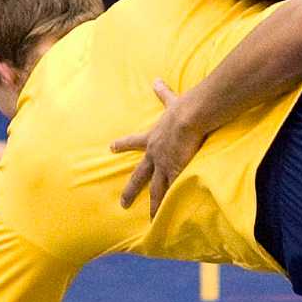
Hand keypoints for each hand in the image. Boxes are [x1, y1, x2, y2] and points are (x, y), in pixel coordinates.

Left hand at [110, 80, 202, 215]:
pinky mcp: (177, 173)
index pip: (133, 142)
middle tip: (122, 203)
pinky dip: (171, 207)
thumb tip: (156, 79)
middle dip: (131, 190)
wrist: (190, 116)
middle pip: (139, 176)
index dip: (122, 145)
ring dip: (154, 205)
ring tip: (150, 221)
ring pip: (156, 190)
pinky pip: (173, 195)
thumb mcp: (170, 100)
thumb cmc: (182, 108)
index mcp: (153, 138)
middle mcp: (156, 155)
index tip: (110, 148)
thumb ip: (163, 92)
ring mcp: (165, 166)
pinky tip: (170, 220)